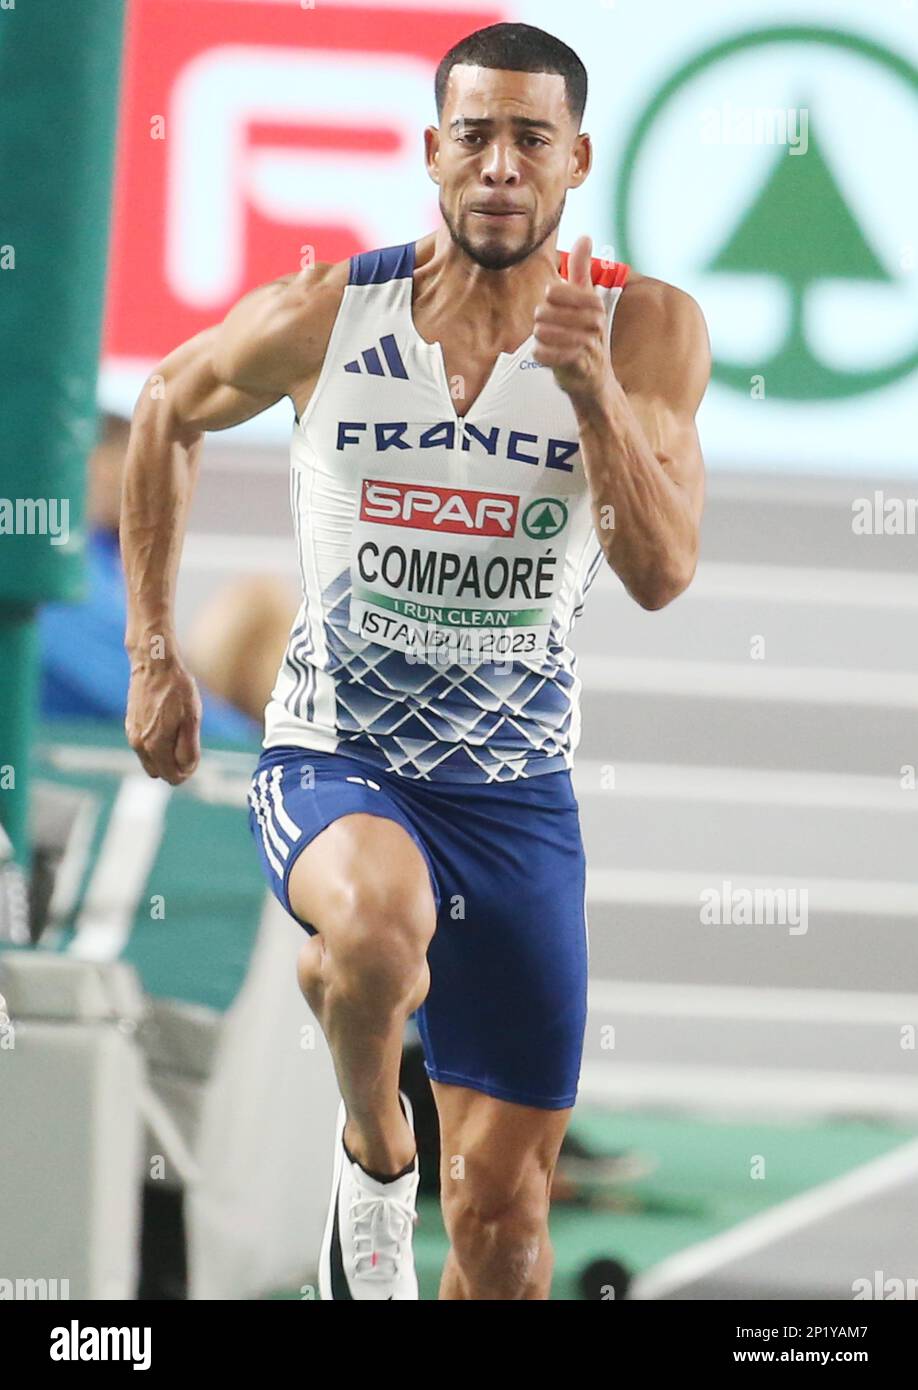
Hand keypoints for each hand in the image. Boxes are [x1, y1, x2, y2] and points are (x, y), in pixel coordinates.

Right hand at [125, 657, 201, 784]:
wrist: (154, 664)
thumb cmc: (177, 689)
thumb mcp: (192, 719)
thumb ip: (188, 749)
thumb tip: (186, 769)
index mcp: (154, 746)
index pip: (173, 777)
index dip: (188, 770)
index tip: (195, 751)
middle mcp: (139, 745)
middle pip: (161, 773)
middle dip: (176, 765)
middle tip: (188, 741)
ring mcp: (132, 736)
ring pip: (152, 761)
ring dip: (166, 754)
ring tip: (178, 729)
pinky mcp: (130, 726)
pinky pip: (146, 748)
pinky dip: (157, 744)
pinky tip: (166, 722)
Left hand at [533, 235, 612, 402]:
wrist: (593, 378)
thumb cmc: (585, 334)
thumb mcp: (585, 300)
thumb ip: (582, 269)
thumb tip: (586, 236)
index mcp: (593, 303)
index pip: (553, 291)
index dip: (547, 301)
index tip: (556, 309)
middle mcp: (593, 321)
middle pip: (543, 312)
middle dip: (541, 322)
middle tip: (550, 329)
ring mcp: (587, 344)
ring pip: (542, 333)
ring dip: (540, 339)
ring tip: (549, 343)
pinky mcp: (578, 365)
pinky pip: (544, 354)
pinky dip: (540, 355)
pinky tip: (546, 355)